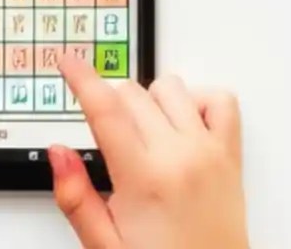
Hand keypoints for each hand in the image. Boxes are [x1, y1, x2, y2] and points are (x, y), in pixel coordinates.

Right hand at [49, 56, 247, 248]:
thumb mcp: (104, 246)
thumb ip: (76, 197)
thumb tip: (59, 153)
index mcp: (145, 179)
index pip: (106, 109)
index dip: (82, 78)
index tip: (68, 61)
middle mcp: (180, 156)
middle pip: (132, 94)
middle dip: (109, 103)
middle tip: (105, 137)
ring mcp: (210, 152)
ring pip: (171, 88)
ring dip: (149, 100)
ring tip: (141, 132)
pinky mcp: (231, 156)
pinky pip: (220, 101)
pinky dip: (197, 101)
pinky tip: (181, 122)